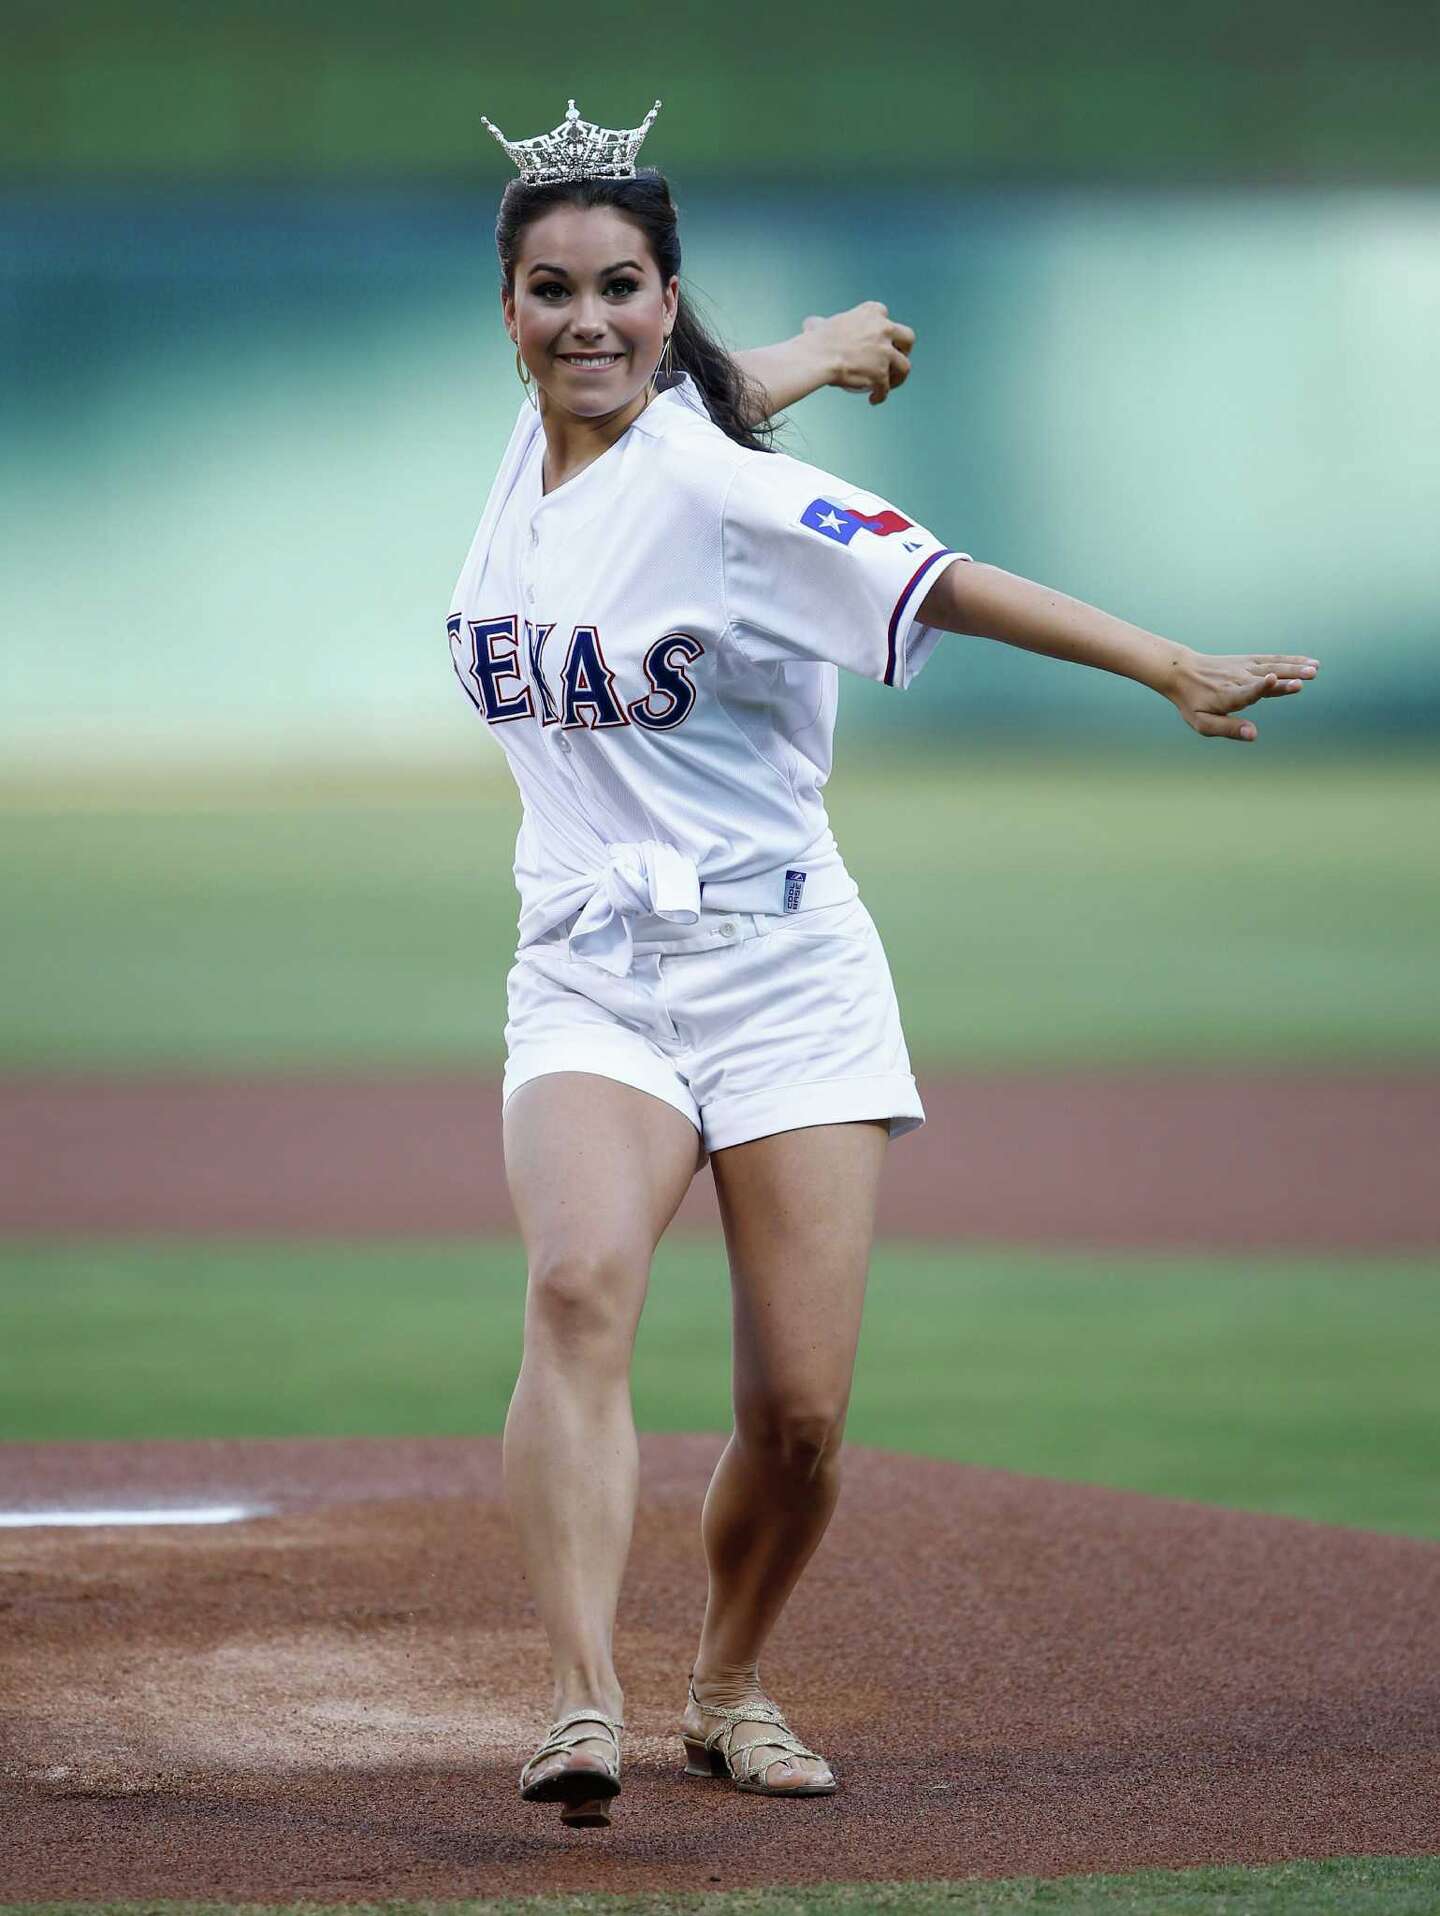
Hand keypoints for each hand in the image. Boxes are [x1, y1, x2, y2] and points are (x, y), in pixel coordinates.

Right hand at [802, 301, 913, 405]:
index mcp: (872, 312)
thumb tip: (812, 324)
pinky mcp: (880, 374)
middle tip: (895, 359)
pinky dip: (881, 395)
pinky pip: (886, 388)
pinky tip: (874, 399)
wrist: (816, 358)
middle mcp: (884, 329)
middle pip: (907, 338)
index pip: (886, 318)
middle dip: (905, 350)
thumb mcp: (822, 323)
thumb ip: (823, 322)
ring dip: (899, 376)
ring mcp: (885, 352)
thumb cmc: (814, 341)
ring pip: (904, 366)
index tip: (878, 340)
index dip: (884, 331)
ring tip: (889, 384)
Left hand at [1166, 648, 1320, 741]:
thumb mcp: (1203, 723)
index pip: (1246, 692)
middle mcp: (1238, 680)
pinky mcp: (1248, 661)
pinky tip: (1308, 661)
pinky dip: (1290, 659)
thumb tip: (1254, 735)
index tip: (1272, 680)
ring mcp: (1244, 668)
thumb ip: (1229, 729)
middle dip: (1288, 675)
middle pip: (1267, 677)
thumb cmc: (1193, 702)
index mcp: (1228, 697)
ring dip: (1295, 666)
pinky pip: (1272, 659)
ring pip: (1273, 666)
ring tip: (1316, 668)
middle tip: (1310, 675)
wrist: (1182, 672)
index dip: (1260, 687)